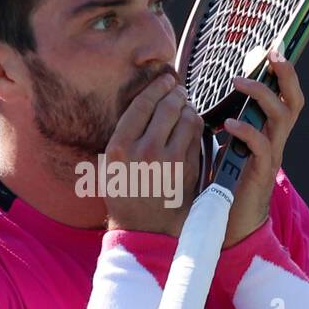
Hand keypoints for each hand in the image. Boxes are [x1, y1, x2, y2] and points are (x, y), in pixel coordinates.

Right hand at [103, 73, 203, 236]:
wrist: (144, 228)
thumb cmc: (125, 193)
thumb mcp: (110, 164)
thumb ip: (125, 134)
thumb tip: (146, 100)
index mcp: (120, 147)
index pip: (142, 104)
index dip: (156, 87)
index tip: (163, 80)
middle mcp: (145, 151)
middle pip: (167, 107)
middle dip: (175, 93)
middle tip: (177, 89)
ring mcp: (170, 161)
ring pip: (187, 118)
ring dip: (188, 108)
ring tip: (185, 106)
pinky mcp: (189, 169)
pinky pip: (197, 137)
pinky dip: (196, 127)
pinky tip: (190, 126)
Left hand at [220, 47, 304, 247]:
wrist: (227, 227)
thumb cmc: (222, 185)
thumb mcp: (222, 148)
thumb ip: (221, 125)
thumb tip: (199, 100)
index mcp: (266, 133)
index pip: (284, 97)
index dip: (282, 74)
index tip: (273, 49)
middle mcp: (274, 141)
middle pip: (293, 101)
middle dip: (285, 75)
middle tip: (272, 55)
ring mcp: (270, 157)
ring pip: (280, 117)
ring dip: (260, 95)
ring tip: (238, 82)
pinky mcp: (260, 174)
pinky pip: (261, 147)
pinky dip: (246, 132)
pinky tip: (228, 125)